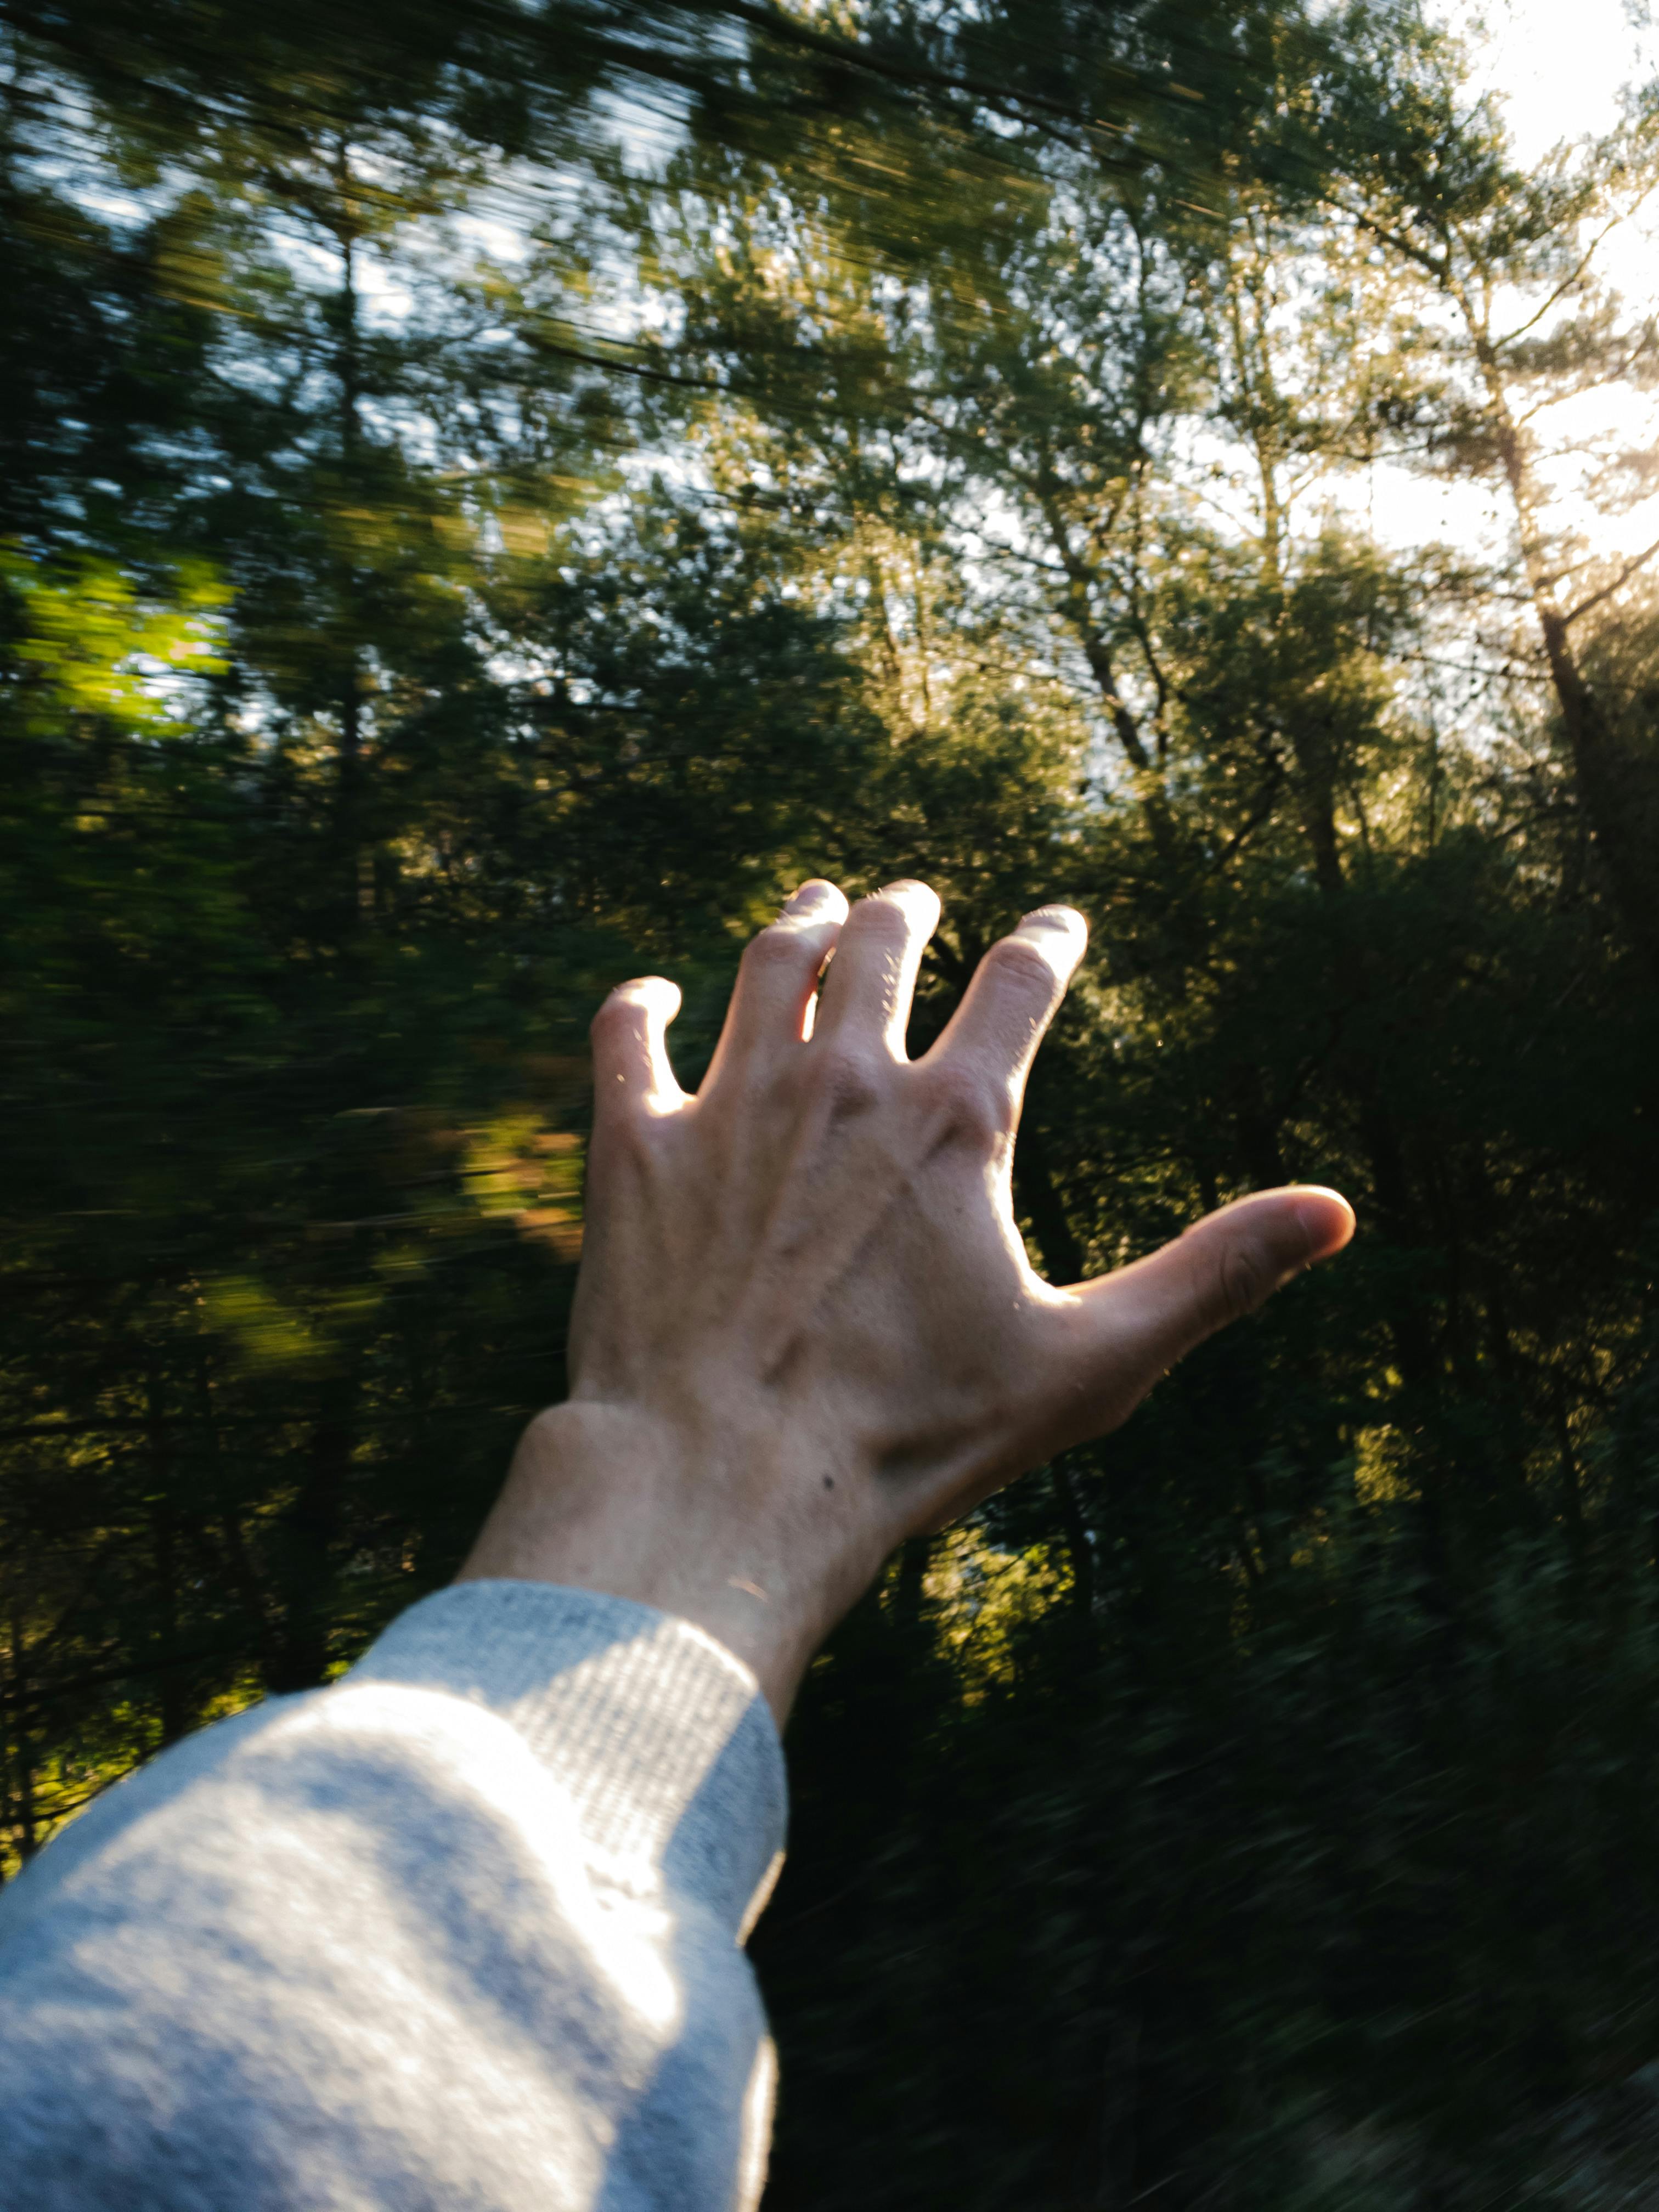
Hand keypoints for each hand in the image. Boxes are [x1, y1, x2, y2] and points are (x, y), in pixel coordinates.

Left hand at [459, 880, 1352, 1716]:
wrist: (728, 1479)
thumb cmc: (914, 1433)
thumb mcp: (1093, 1362)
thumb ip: (1215, 1273)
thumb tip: (1340, 1212)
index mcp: (956, 1118)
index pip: (1020, 979)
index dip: (1050, 939)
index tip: (1059, 924)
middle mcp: (843, 1079)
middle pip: (881, 940)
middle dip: (907, 909)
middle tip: (914, 902)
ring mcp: (731, 1101)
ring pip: (766, 961)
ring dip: (798, 922)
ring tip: (814, 906)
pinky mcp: (637, 1145)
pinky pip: (628, 1034)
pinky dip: (642, 1002)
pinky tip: (655, 994)